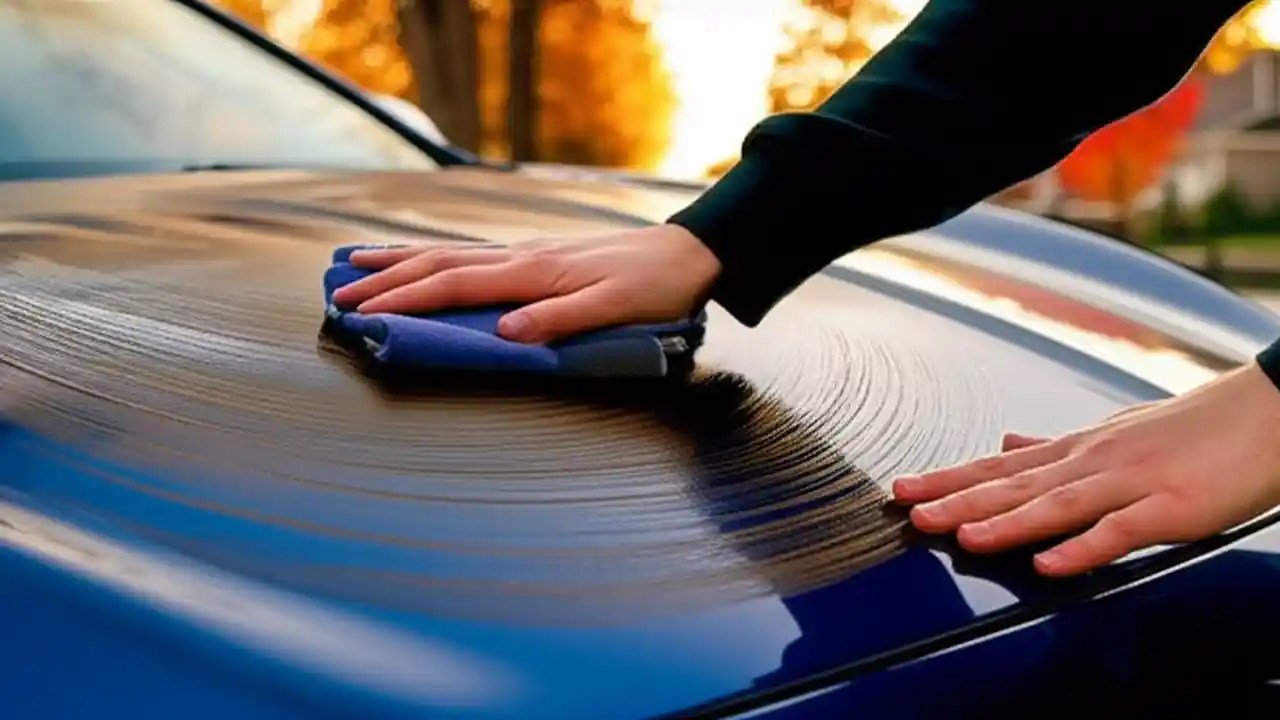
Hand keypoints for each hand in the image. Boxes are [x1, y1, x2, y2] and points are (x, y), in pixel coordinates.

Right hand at [330, 224, 720, 343]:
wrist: (685, 253)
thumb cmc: (653, 286)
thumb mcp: (614, 309)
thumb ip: (560, 320)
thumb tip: (505, 334)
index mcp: (532, 272)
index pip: (453, 284)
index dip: (405, 300)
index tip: (362, 313)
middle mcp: (520, 257)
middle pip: (437, 264)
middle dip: (385, 281)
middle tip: (339, 296)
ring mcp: (525, 253)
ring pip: (448, 253)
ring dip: (400, 261)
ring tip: (356, 265)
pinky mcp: (535, 256)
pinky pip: (470, 254)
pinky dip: (434, 256)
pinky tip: (421, 259)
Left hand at [891, 362, 1279, 576]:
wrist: (1269, 410)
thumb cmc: (1192, 427)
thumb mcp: (1113, 431)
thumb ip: (1056, 446)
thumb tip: (1006, 442)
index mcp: (1079, 449)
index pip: (1000, 467)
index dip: (949, 479)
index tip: (902, 490)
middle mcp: (1094, 462)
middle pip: (1016, 485)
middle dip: (959, 499)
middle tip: (909, 512)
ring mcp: (1132, 483)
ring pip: (1058, 504)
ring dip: (1006, 522)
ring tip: (960, 535)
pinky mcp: (1173, 508)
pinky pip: (1121, 531)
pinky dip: (1083, 547)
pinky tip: (1048, 564)